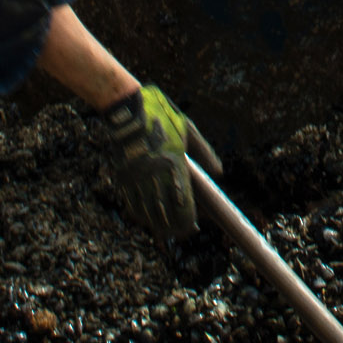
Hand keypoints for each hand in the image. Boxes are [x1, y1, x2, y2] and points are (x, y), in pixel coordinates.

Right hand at [98, 84, 219, 240]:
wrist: (127, 108)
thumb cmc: (161, 115)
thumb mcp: (188, 128)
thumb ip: (205, 152)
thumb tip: (219, 172)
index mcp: (174, 162)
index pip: (183, 203)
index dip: (188, 220)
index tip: (194, 227)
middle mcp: (155, 173)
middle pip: (165, 212)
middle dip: (174, 228)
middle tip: (181, 234)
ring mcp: (137, 175)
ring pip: (148, 211)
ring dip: (157, 225)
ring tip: (165, 233)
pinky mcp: (123, 175)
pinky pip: (131, 202)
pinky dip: (139, 214)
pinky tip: (146, 219)